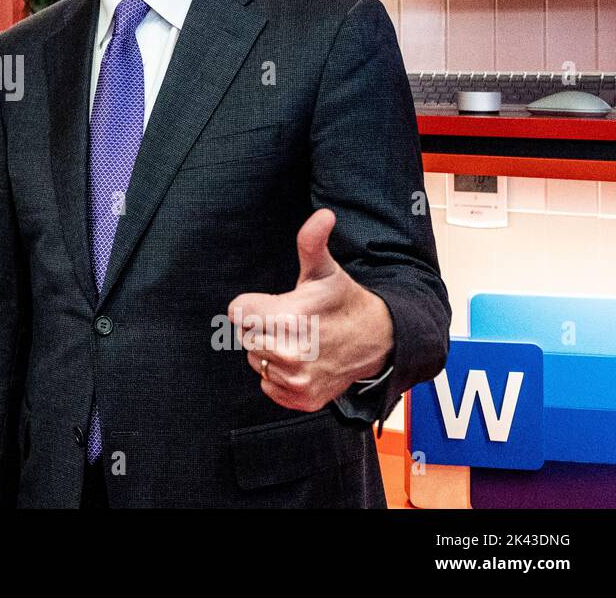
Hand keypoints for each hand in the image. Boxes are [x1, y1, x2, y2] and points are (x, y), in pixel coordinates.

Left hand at [227, 208, 392, 412]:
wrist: (378, 341)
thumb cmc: (343, 301)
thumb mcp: (325, 270)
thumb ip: (312, 242)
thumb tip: (323, 215)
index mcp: (288, 319)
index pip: (237, 312)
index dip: (254, 305)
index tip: (277, 303)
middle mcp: (290, 354)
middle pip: (245, 337)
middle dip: (263, 327)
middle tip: (292, 321)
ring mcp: (297, 380)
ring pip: (256, 361)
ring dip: (270, 351)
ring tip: (300, 340)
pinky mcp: (302, 399)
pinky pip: (268, 386)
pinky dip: (279, 376)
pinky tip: (302, 361)